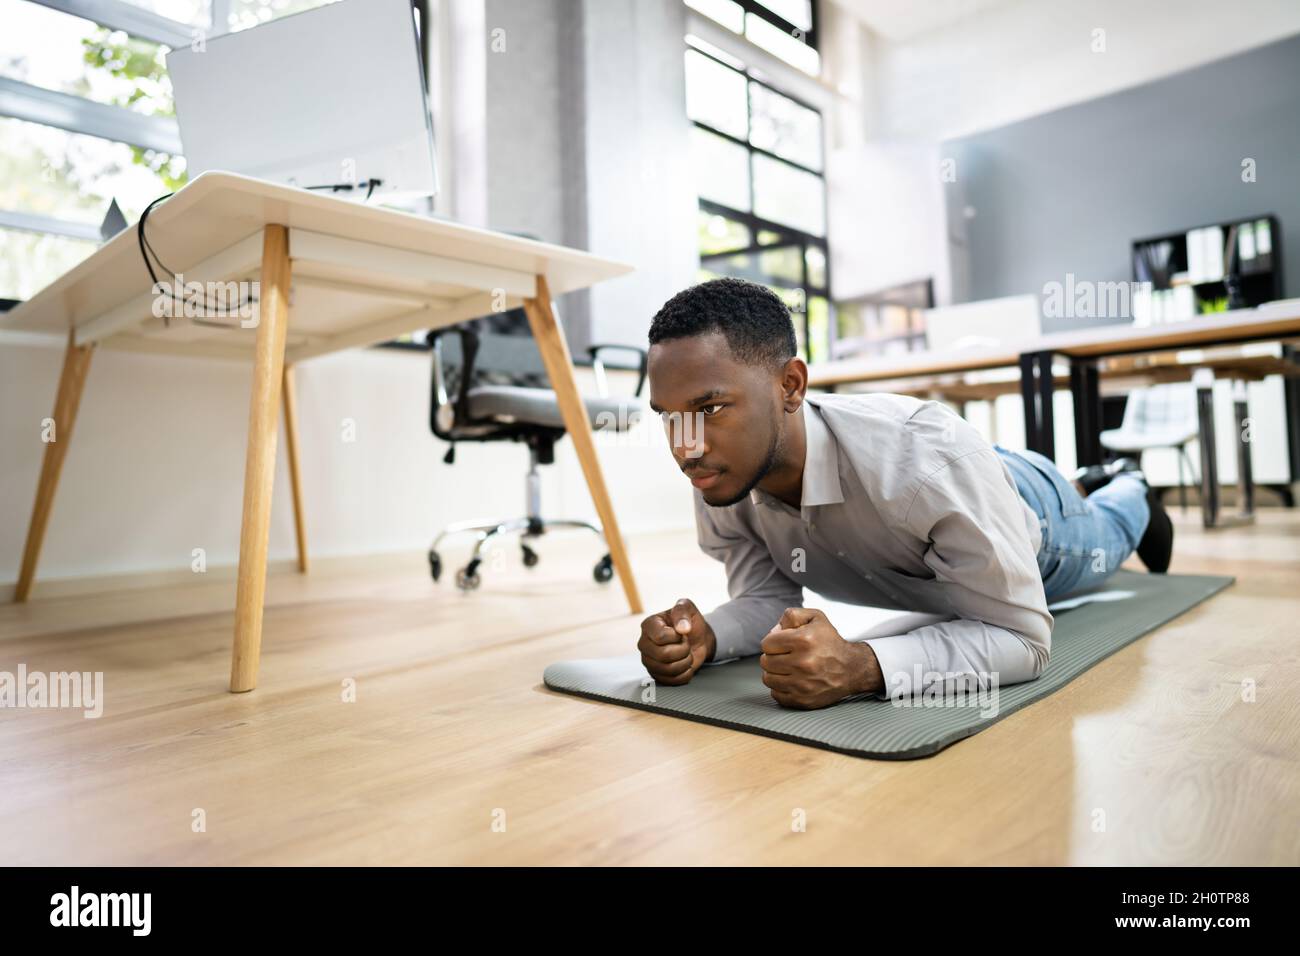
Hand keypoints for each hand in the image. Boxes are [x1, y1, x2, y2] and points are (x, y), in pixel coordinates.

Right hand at [637, 598, 716, 685]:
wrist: (697, 638)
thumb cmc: (689, 622)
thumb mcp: (688, 608)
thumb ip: (682, 611)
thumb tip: (682, 628)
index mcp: (648, 625)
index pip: (660, 637)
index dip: (677, 636)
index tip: (681, 631)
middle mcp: (644, 644)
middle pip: (664, 655)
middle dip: (683, 650)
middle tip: (686, 644)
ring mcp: (648, 661)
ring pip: (668, 669)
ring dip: (685, 662)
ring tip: (686, 653)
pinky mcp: (656, 674)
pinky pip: (672, 681)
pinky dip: (685, 674)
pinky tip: (686, 665)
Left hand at [759, 607, 882, 708]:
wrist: (851, 669)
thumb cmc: (830, 642)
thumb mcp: (815, 618)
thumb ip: (791, 616)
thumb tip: (773, 632)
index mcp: (804, 640)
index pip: (767, 644)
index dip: (773, 642)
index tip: (782, 644)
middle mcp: (803, 663)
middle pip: (766, 662)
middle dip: (773, 656)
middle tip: (785, 656)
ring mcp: (803, 684)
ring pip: (768, 679)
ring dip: (774, 673)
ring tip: (787, 668)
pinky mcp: (803, 700)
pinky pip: (776, 694)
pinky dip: (780, 688)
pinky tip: (791, 680)